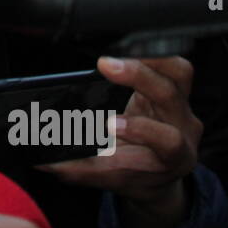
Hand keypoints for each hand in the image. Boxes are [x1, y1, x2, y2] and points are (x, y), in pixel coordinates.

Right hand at [38, 56, 201, 227]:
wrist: (159, 173)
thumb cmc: (135, 174)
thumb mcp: (106, 177)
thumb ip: (75, 168)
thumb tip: (41, 159)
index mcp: (174, 157)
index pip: (166, 139)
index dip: (139, 128)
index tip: (108, 124)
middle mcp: (186, 128)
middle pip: (172, 94)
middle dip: (139, 76)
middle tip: (106, 66)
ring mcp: (184, 106)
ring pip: (178, 72)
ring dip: (148, 58)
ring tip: (117, 52)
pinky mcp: (177, 88)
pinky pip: (169, 64)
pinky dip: (150, 54)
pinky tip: (126, 50)